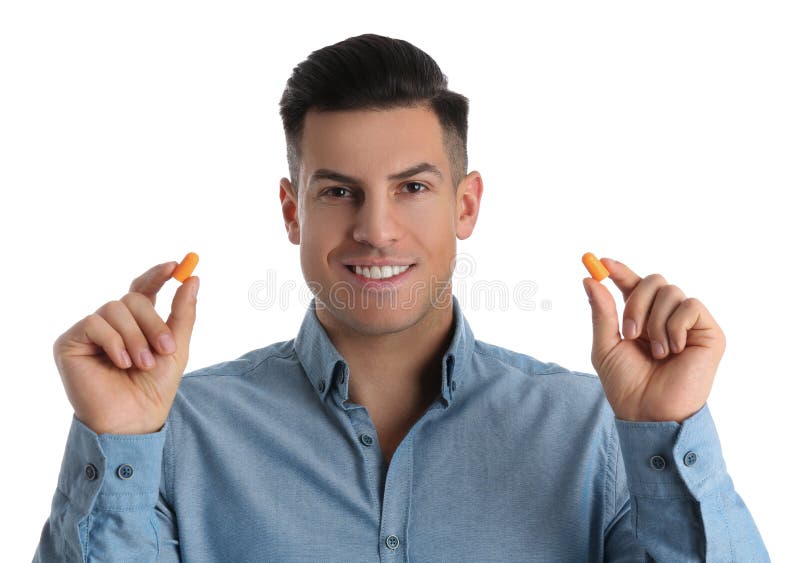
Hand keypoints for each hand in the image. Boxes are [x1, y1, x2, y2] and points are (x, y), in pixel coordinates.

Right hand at [53, 261, 198, 434]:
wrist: (134, 419)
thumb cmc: (154, 388)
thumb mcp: (177, 347)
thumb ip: (183, 313)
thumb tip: (194, 279)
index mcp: (136, 322)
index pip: (143, 287)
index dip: (157, 275)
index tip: (176, 266)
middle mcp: (112, 323)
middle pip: (133, 298)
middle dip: (153, 323)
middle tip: (167, 348)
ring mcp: (90, 332)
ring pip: (115, 308)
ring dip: (135, 337)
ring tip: (143, 364)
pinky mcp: (70, 342)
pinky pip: (94, 323)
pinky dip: (114, 342)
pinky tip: (120, 364)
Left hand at [583, 257, 724, 422]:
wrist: (649, 411)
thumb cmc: (626, 384)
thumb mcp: (605, 345)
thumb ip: (601, 311)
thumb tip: (589, 279)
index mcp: (641, 318)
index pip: (632, 284)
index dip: (620, 271)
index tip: (602, 262)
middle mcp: (665, 316)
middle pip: (654, 280)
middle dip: (637, 302)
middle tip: (630, 332)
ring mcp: (688, 324)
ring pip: (671, 291)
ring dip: (655, 321)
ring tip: (655, 351)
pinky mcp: (709, 333)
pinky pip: (691, 306)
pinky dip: (675, 326)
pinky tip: (673, 350)